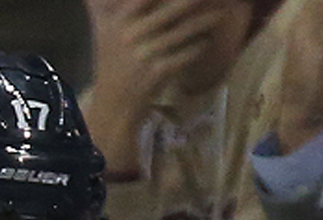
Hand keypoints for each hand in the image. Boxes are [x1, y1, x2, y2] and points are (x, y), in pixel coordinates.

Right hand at [83, 0, 238, 172]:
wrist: (113, 106)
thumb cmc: (113, 64)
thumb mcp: (103, 30)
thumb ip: (102, 6)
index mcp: (115, 20)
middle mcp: (127, 34)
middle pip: (173, 8)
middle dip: (194, 2)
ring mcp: (143, 54)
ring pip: (184, 31)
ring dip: (206, 21)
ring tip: (220, 15)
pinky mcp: (156, 72)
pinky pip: (186, 54)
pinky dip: (200, 46)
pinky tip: (207, 41)